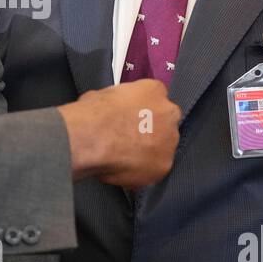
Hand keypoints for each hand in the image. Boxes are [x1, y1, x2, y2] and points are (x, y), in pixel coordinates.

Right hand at [55, 79, 179, 189]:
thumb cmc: (94, 114)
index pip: (155, 98)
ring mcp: (169, 140)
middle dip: (150, 130)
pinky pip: (154, 169)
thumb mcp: (103, 94)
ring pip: (162, 147)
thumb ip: (118, 102)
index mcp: (154, 90)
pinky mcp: (164, 165)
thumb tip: (109, 111)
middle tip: (128, 138)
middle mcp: (169, 113)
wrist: (93, 137)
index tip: (131, 118)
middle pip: (164, 122)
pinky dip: (142, 171)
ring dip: (147, 151)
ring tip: (123, 156)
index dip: (142, 110)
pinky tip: (124, 168)